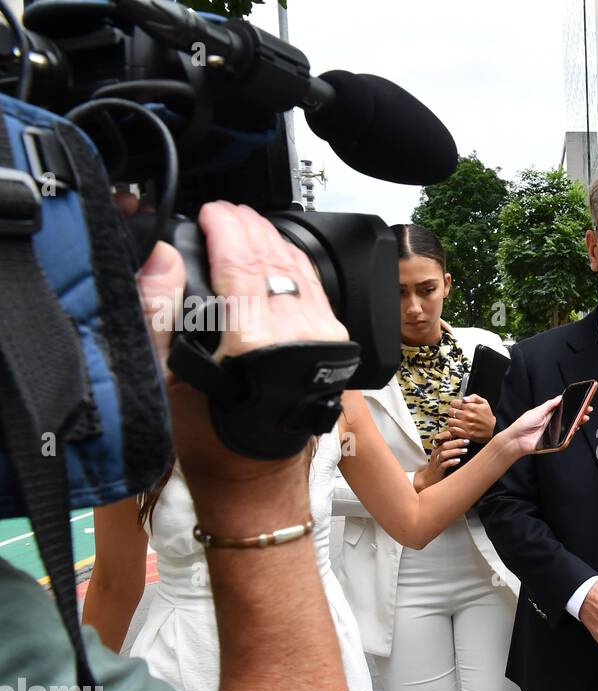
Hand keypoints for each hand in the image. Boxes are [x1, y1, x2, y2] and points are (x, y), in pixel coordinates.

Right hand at [136, 201, 346, 483]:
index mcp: (255, 338)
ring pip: (298, 268)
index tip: (208, 212)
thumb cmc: (208, 431)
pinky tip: (279, 251)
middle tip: (224, 212)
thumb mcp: (165, 376)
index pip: (241, 260)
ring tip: (247, 224)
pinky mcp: (334, 342)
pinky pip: (316, 287)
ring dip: (271, 240)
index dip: (223, 227)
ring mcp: (322, 336)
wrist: (253, 469)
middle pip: (271, 259)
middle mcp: (297, 333)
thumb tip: (162, 258)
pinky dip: (296, 263)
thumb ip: (160, 311)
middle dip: (246, 227)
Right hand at [413, 435, 470, 490]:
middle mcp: (436, 454)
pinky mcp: (438, 471)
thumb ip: (451, 447)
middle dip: (457, 442)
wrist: (429, 479)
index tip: (463, 433)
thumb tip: (464, 440)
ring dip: (455, 451)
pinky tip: (458, 461)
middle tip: (467, 441)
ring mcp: (436, 462)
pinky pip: (443, 465)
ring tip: (465, 451)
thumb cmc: (440, 465)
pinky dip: (451, 462)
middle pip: (445, 445)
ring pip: (444, 454)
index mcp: (437, 448)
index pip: (443, 438)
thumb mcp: (444, 455)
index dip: (451, 435)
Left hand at [448, 394, 494, 441]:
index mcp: (471, 407)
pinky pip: (453, 430)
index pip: (454, 403)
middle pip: (450, 411)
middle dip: (453, 413)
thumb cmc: (488, 417)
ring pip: (450, 421)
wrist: (494, 430)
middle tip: (457, 415)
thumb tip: (464, 398)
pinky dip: (453, 429)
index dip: (455, 404)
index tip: (457, 407)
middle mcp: (467, 415)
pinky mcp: (466, 434)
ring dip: (452, 422)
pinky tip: (457, 429)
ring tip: (457, 422)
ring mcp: (466, 425)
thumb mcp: (484, 403)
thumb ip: (474, 397)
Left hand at [497, 395, 591, 459]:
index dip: (573, 405)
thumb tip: (560, 398)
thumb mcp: (537, 411)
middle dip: (579, 413)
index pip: (564, 408)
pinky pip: (565, 436)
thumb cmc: (523, 424)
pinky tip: (577, 427)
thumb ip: (549, 405)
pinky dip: (572, 432)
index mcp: (549, 413)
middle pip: (569, 417)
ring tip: (585, 417)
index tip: (582, 402)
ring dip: (578, 422)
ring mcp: (554, 431)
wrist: (517, 440)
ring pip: (569, 427)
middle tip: (588, 409)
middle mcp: (553, 422)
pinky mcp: (554, 440)